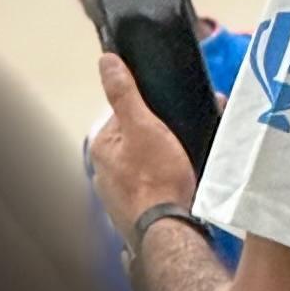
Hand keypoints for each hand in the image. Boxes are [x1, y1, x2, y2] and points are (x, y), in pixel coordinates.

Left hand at [88, 51, 194, 239]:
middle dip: (162, 135)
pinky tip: (181, 183)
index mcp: (103, 146)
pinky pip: (153, 185)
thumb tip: (106, 61)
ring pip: (147, 163)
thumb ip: (124, 92)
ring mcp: (120, 193)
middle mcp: (105, 171)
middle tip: (185, 139)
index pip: (126, 114)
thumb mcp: (143, 125)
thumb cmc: (156, 180)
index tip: (173, 115)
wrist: (170, 229)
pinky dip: (166, 181)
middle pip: (138, 139)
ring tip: (186, 163)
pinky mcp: (137, 210)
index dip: (153, 111)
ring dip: (166, 160)